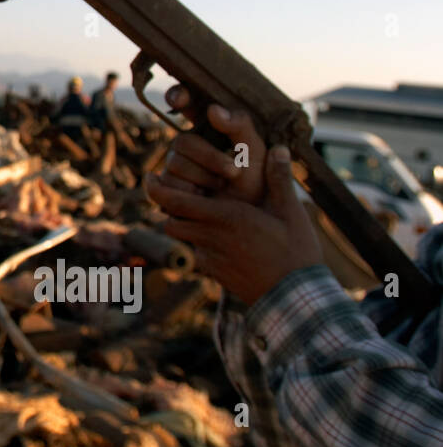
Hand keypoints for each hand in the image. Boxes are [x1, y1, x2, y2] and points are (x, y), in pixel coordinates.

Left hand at [146, 145, 323, 305]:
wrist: (294, 298)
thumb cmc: (295, 252)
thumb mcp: (291, 212)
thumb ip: (279, 179)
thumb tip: (278, 148)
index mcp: (225, 217)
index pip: (175, 201)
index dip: (156, 188)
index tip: (149, 175)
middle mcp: (211, 237)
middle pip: (170, 218)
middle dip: (167, 205)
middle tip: (173, 190)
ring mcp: (211, 258)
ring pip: (180, 236)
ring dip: (181, 223)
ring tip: (195, 211)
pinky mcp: (216, 273)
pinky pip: (196, 253)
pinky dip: (197, 242)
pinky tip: (216, 237)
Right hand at [161, 86, 266, 205]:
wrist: (247, 217)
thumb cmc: (256, 181)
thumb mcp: (256, 152)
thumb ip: (240, 127)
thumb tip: (213, 110)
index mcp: (207, 126)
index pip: (184, 103)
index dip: (177, 96)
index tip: (180, 99)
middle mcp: (186, 144)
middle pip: (182, 141)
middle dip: (209, 158)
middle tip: (234, 171)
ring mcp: (173, 165)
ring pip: (175, 164)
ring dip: (204, 179)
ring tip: (222, 188)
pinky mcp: (166, 187)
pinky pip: (166, 184)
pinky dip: (190, 193)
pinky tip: (204, 198)